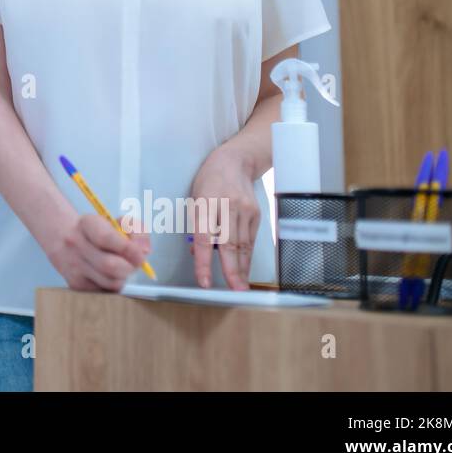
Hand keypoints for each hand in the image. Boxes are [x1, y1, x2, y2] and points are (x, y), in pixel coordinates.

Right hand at [43, 213, 150, 291]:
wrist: (65, 241)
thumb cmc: (99, 231)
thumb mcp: (116, 222)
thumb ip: (136, 230)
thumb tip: (144, 251)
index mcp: (87, 224)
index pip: (106, 238)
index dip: (128, 249)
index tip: (141, 255)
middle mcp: (76, 244)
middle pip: (109, 265)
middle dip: (129, 268)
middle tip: (134, 265)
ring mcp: (74, 266)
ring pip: (110, 283)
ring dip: (123, 278)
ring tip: (121, 269)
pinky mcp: (75, 284)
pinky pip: (105, 292)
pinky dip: (114, 286)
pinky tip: (110, 276)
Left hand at [188, 150, 259, 289]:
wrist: (234, 161)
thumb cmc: (208, 181)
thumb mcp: (194, 200)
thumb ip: (197, 227)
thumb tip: (199, 254)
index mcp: (205, 203)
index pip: (204, 239)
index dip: (204, 263)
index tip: (204, 281)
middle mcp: (227, 207)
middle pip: (230, 245)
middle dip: (231, 271)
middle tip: (234, 291)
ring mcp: (245, 210)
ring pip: (243, 245)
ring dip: (242, 268)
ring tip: (240, 286)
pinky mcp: (256, 213)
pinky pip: (251, 239)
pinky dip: (247, 256)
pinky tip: (245, 269)